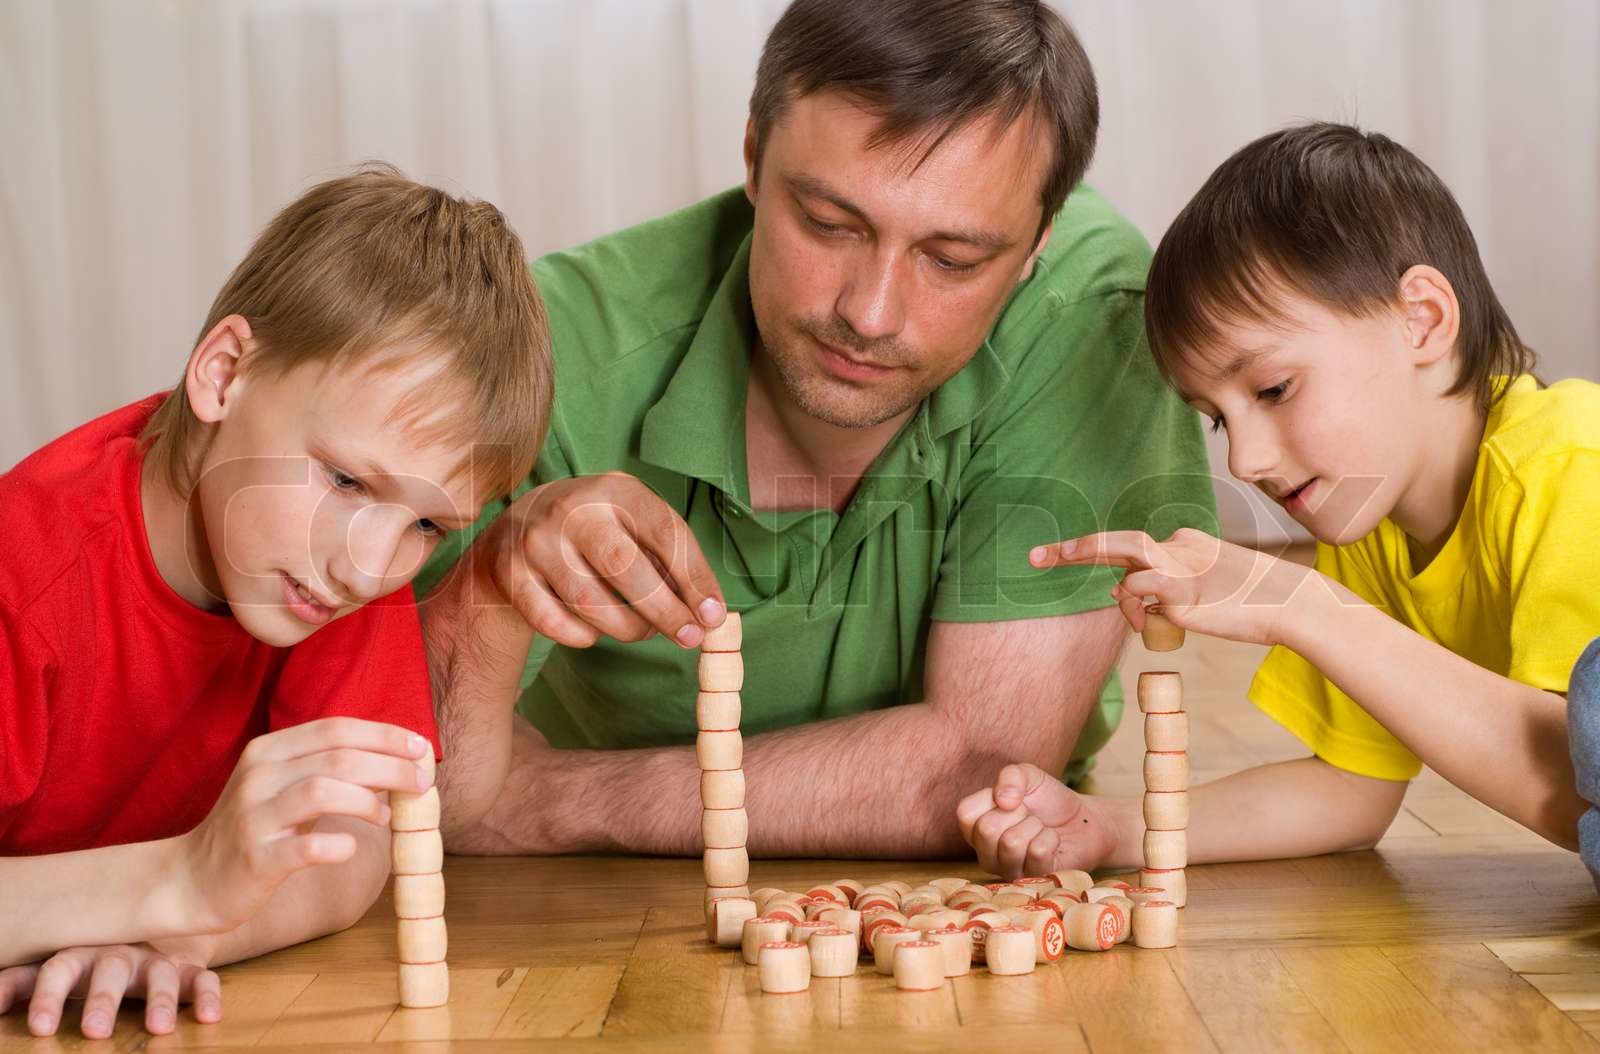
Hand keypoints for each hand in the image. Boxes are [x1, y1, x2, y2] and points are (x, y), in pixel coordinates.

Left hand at [0, 937, 219, 1037]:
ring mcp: (157, 960)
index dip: (50, 997)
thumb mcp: (57, 969)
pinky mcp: (190, 968)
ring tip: (158, 1028)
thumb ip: (21, 983)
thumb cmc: (91, 963)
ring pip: (160, 974)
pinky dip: (208, 995)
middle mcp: (119, 954)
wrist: (153, 931)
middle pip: (110, 969)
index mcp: (81, 954)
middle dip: (103, 1000)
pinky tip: (209, 1016)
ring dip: (160, 999)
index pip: (60, 968)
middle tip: (94, 1031)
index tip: (41, 1027)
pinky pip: (204, 978)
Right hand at [178, 717, 431, 933]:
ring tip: (386, 815)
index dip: (384, 735)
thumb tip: (394, 762)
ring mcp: (254, 817)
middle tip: (421, 782)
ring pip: (322, 791)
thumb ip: (327, 768)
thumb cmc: (253, 830)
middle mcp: (258, 776)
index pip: (336, 728)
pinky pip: (306, 847)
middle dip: (390, 765)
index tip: (421, 747)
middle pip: (338, 757)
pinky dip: (338, 846)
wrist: (188, 881)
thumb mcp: (282, 786)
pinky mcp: (255, 859)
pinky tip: (351, 848)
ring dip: (367, 801)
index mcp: (268, 751)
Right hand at [483, 472, 726, 647]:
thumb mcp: (631, 523)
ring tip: (643, 631)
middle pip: (625, 567)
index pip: (665, 532)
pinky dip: (583, 636)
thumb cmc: (595, 532)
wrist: (515, 530)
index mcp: (615, 489)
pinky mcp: (510, 574)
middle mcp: (572, 508)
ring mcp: (536, 541)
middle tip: (688, 636)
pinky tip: (595, 631)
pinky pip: (555, 623)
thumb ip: (668, 557)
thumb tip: (707, 610)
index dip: (694, 578)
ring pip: (591, 603)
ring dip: (627, 629)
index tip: (713, 614)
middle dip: (665, 611)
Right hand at [955, 764, 1118, 877]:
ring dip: (1035, 827)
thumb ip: (1010, 776)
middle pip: (987, 830)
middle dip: (1018, 813)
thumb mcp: (1028, 775)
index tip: (1011, 800)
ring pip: (1011, 843)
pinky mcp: (1033, 880)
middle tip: (1030, 815)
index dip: (992, 799)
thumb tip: (1003, 801)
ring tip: (1040, 828)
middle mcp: (986, 852)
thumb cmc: (1049, 800)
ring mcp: (1007, 870)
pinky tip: (1051, 841)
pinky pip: (1037, 853)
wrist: (1083, 821)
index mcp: (976, 826)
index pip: (965, 813)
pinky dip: (1050, 839)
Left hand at [1028, 527, 1321, 646]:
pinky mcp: (1179, 592)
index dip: (1090, 551)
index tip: (1053, 553)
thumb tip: (1117, 591)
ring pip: (1126, 577)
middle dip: (1072, 550)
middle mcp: (1177, 547)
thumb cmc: (1249, 601)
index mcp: (1183, 541)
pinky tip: (1162, 623)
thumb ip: (1160, 587)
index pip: (1130, 546)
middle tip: (1035, 556)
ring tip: (1148, 616)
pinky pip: (1139, 599)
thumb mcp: (1201, 589)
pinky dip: (1138, 613)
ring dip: (1124, 600)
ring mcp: (1178, 568)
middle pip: (1115, 543)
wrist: (1290, 604)